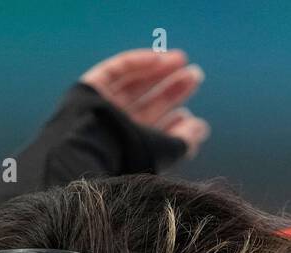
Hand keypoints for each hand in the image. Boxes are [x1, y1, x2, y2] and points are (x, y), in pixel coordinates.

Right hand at [79, 48, 210, 160]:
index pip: (153, 132)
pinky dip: (137, 62)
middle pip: (145, 103)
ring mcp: (100, 106)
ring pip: (132, 83)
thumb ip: (183, 140)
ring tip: (182, 61)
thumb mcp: (163, 151)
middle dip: (170, 90)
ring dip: (157, 71)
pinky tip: (160, 59)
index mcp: (128, 148)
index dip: (173, 123)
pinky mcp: (89, 88)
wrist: (90, 149)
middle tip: (195, 76)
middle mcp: (113, 128)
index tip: (194, 117)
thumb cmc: (127, 156)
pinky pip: (116, 70)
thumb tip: (202, 128)